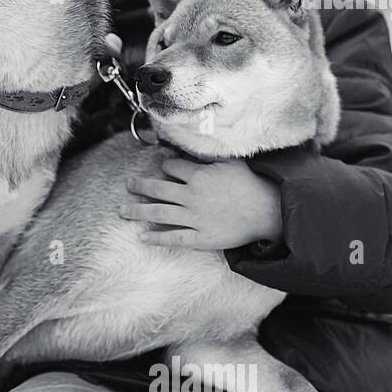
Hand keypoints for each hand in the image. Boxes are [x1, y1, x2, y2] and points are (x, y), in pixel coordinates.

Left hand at [118, 158, 281, 249]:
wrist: (269, 211)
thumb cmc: (253, 184)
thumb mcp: (231, 163)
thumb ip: (209, 159)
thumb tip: (194, 152)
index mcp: (198, 175)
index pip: (172, 168)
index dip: (166, 166)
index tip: (162, 168)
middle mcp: (191, 196)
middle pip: (157, 189)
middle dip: (140, 186)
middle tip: (129, 185)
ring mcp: (194, 218)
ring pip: (158, 213)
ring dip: (138, 211)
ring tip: (123, 211)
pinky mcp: (200, 237)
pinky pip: (174, 237)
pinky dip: (156, 238)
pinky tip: (142, 237)